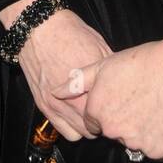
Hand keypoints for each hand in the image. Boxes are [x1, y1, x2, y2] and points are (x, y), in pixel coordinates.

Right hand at [0, 0, 113, 141]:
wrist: (39, 28)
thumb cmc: (69, 33)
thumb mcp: (99, 46)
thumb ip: (110, 72)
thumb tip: (123, 85)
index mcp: (91, 83)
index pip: (111, 111)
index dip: (116, 111)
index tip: (117, 107)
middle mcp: (74, 98)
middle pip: (97, 128)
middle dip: (103, 121)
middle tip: (105, 112)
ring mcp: (57, 104)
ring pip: (81, 133)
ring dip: (88, 127)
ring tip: (90, 115)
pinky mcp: (44, 105)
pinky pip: (64, 131)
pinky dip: (72, 127)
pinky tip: (75, 115)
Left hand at [60, 30, 162, 159]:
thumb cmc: (143, 62)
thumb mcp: (104, 64)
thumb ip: (77, 81)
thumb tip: (56, 91)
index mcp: (97, 111)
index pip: (94, 121)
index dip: (107, 109)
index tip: (120, 98)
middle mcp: (113, 131)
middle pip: (114, 132)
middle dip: (123, 121)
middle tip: (139, 100)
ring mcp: (135, 142)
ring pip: (134, 141)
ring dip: (141, 131)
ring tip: (153, 105)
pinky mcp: (157, 150)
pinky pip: (155, 149)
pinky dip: (159, 138)